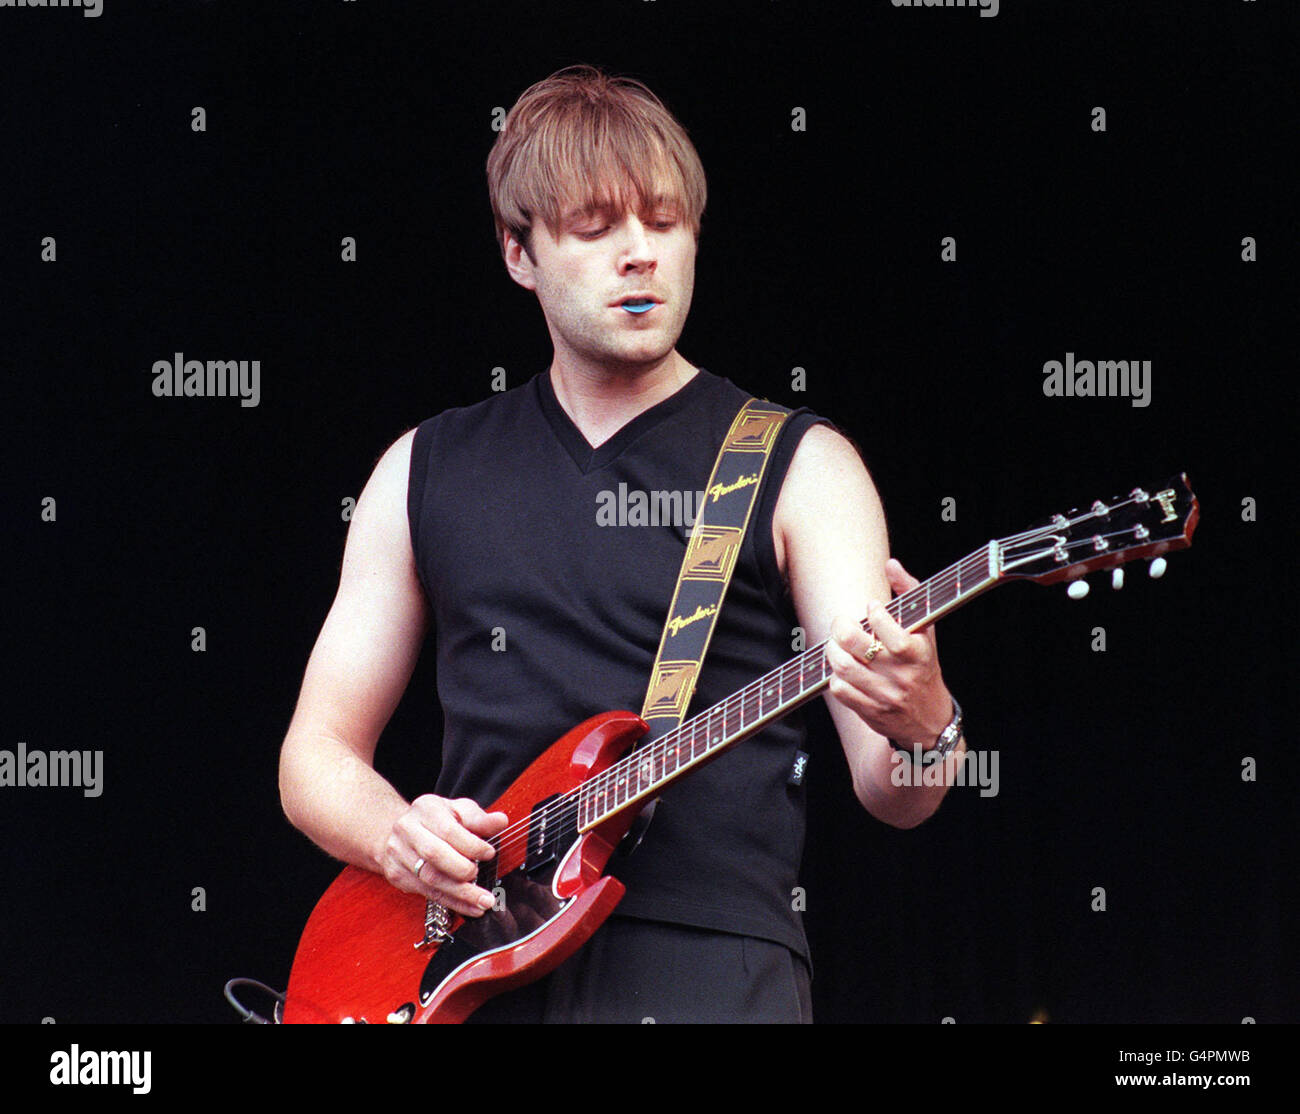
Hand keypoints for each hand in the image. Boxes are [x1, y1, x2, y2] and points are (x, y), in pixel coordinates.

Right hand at [381, 795, 508, 917]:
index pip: (448, 830)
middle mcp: (407, 830)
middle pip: (434, 854)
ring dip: (460, 893)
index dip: (471, 845)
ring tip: (483, 901)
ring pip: (430, 878)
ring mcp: (399, 854)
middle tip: (481, 877)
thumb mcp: (458, 811)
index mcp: (426, 809)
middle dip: (462, 870)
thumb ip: (480, 818)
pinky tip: (470, 906)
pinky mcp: (397, 875)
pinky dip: (452, 902)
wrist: (398, 831)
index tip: (489, 853)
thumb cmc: (435, 820)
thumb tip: (501, 822)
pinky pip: (427, 893)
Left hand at [825, 558, 952, 748]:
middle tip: (843, 624)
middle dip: (841, 627)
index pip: (886, 626)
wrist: (929, 719)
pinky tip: (843, 669)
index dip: (873, 612)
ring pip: (842, 666)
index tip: (872, 608)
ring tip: (837, 644)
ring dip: (832, 650)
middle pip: (854, 643)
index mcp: (917, 652)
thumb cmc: (924, 665)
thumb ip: (910, 594)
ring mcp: (883, 694)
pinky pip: (839, 689)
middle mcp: (901, 674)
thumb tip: (891, 564)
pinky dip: (835, 676)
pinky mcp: (868, 710)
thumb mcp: (925, 630)